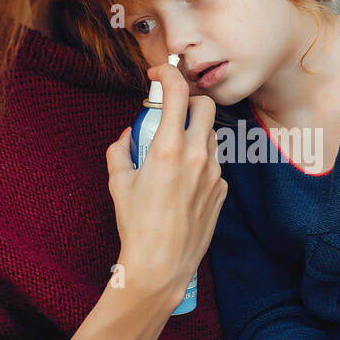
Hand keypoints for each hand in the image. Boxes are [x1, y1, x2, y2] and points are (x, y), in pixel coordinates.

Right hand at [105, 64, 226, 306]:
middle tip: (172, 112)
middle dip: (190, 101)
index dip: (167, 74)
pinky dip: (200, 163)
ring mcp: (214, 173)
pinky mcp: (221, 190)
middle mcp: (197, 156)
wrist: (161, 265)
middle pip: (206, 105)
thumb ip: (121, 149)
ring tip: (173, 154)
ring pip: (211, 135)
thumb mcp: (118, 182)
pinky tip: (182, 183)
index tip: (157, 74)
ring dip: (194, 133)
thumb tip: (128, 134)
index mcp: (168, 148)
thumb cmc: (136, 225)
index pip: (177, 92)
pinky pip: (214, 164)